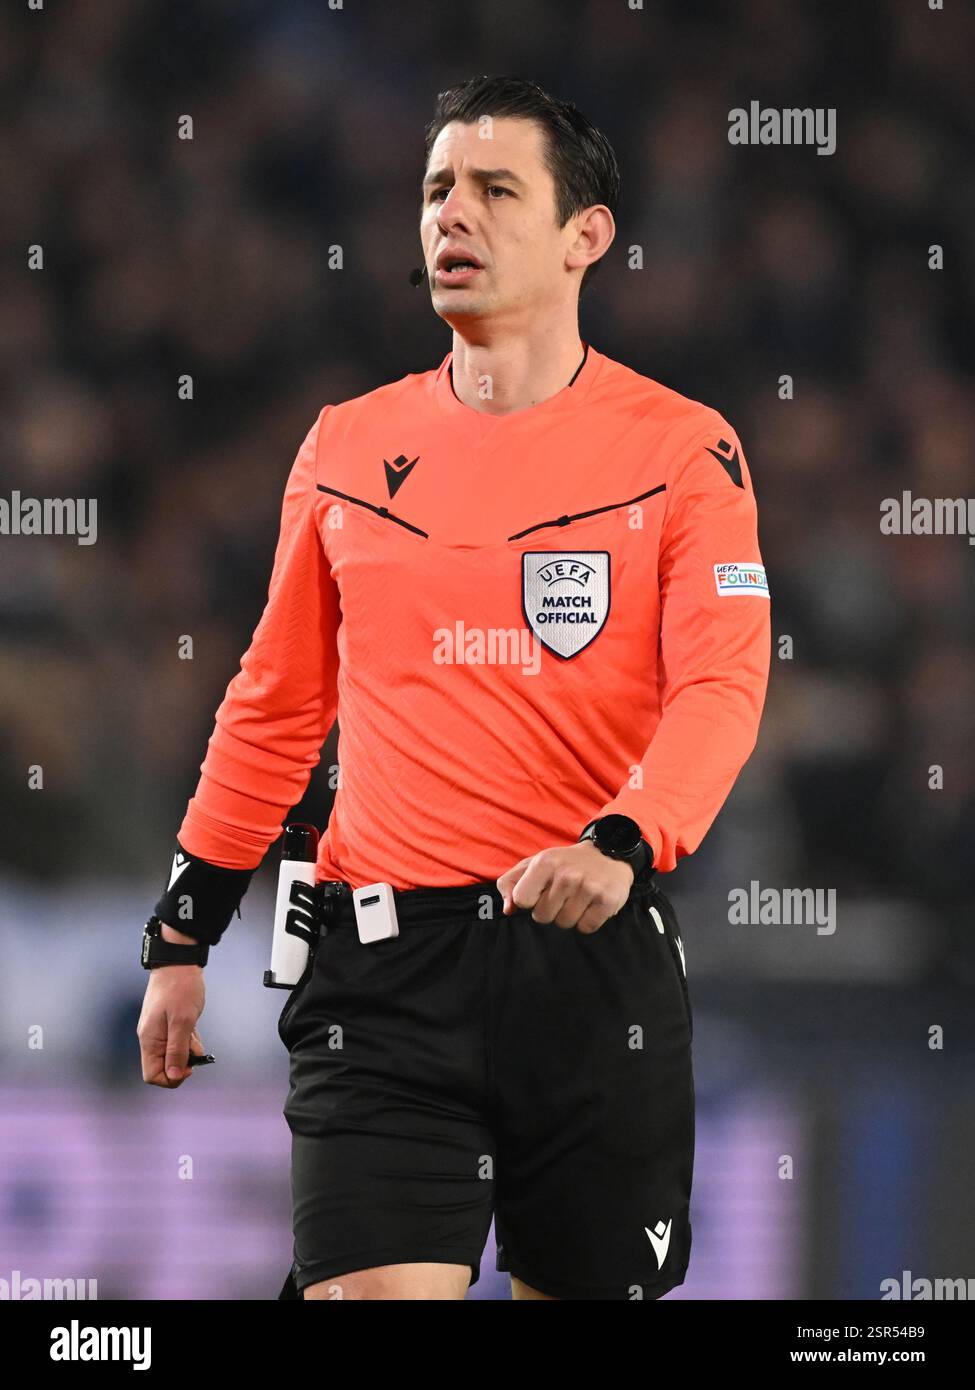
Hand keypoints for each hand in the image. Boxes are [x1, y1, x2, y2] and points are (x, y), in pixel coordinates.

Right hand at [137, 922, 206, 1087]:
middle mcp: (151, 1038)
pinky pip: (178, 1041)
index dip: (171, 1077)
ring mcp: (159, 1030)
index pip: (152, 1075)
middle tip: (194, 1043)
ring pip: (174, 1053)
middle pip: (164, 1067)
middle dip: (183, 1061)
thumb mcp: (182, 1022)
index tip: (189, 1066)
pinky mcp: (168, 1023)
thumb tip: (174, 1076)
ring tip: (194, 1029)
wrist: (179, 962)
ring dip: (188, 1048)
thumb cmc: (180, 989)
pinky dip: (188, 1037)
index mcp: (149, 1040)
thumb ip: (177, 1051)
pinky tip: (194, 1024)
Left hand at [496, 840, 634, 933]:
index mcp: (545, 862)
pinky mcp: (607, 901)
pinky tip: (591, 904)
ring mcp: (588, 888)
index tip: (540, 891)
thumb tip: (508, 909)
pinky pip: (586, 927)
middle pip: (542, 916)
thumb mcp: (535, 863)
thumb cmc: (566, 863)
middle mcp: (566, 875)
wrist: (609, 852)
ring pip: (564, 923)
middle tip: (562, 895)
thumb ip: (511, 883)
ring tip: (577, 898)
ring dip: (569, 916)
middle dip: (549, 910)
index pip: (521, 899)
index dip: (529, 900)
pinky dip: (587, 921)